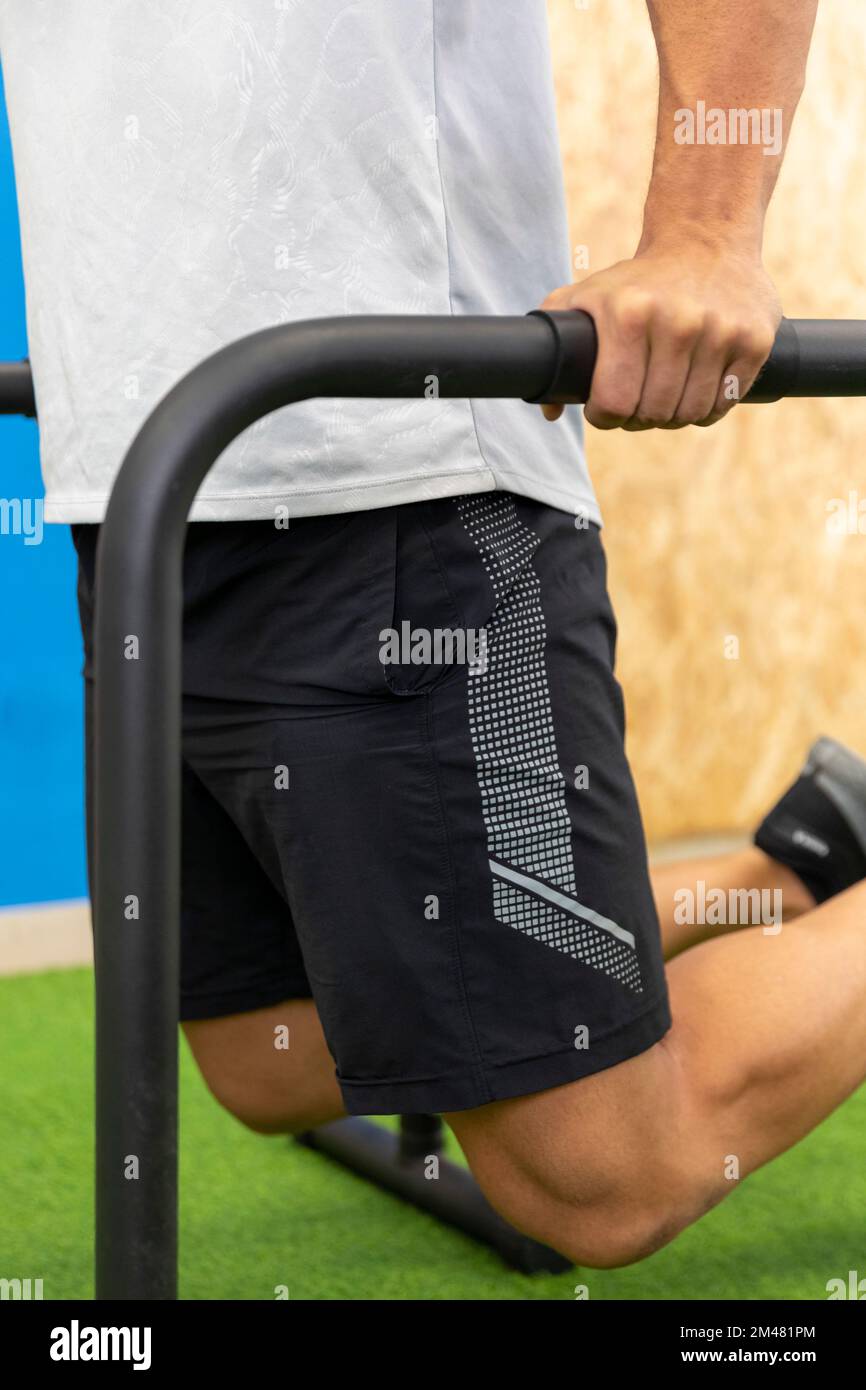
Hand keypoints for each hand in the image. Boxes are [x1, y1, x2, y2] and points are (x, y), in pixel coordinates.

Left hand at [539, 244, 781, 429]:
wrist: (706, 237)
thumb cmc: (637, 280)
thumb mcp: (585, 296)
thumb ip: (555, 344)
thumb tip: (549, 409)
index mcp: (630, 313)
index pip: (614, 403)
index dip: (605, 415)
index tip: (606, 405)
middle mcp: (678, 322)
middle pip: (652, 414)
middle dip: (638, 417)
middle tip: (636, 400)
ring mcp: (721, 331)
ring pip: (689, 414)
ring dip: (672, 416)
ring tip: (664, 393)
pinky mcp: (755, 341)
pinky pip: (722, 404)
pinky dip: (705, 407)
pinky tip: (694, 385)